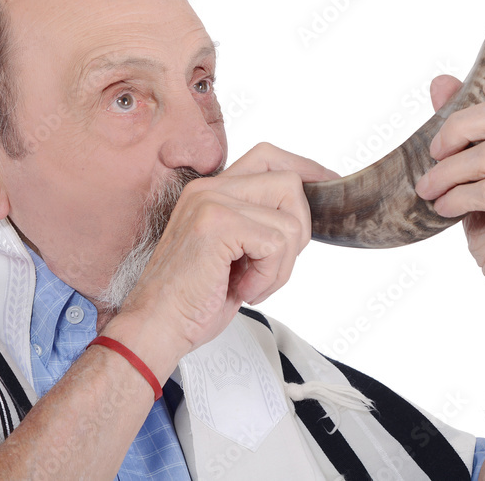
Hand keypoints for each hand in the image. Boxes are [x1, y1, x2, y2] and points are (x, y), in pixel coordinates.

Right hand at [117, 143, 336, 366]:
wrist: (156, 327)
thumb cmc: (191, 300)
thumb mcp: (232, 253)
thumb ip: (258, 224)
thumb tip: (302, 215)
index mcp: (211, 191)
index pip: (269, 157)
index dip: (305, 168)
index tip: (328, 184)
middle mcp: (210, 189)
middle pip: (289, 182)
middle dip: (298, 230)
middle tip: (272, 265)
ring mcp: (212, 202)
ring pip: (288, 220)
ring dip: (281, 266)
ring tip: (250, 283)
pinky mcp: (218, 224)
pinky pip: (276, 243)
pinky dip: (269, 276)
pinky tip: (242, 289)